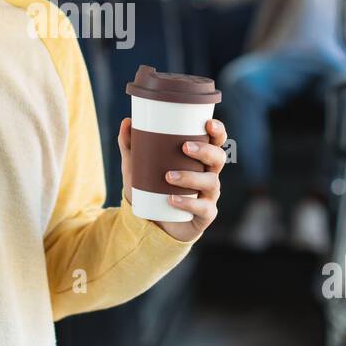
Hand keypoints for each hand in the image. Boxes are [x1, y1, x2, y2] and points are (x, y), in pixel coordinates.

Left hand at [118, 117, 227, 242]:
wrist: (150, 223)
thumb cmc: (150, 189)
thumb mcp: (136, 167)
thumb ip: (130, 145)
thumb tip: (127, 122)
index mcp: (199, 159)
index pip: (216, 141)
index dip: (218, 131)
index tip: (208, 124)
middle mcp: (209, 174)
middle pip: (218, 158)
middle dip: (205, 151)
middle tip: (185, 147)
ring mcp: (209, 195)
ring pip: (211, 182)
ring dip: (191, 177)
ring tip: (168, 176)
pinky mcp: (205, 215)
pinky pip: (203, 208)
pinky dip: (188, 203)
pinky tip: (172, 199)